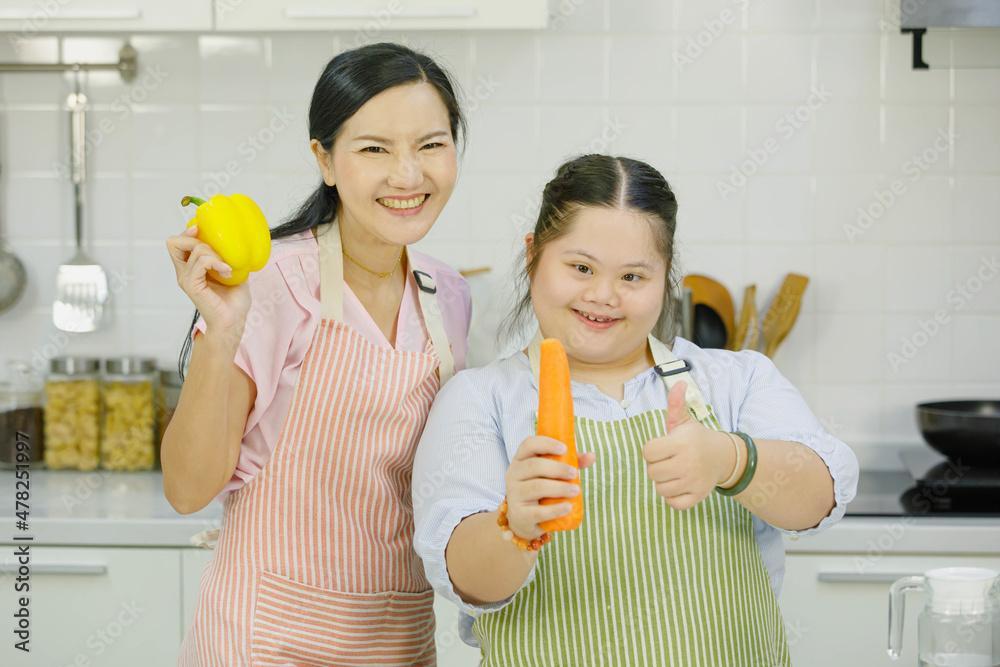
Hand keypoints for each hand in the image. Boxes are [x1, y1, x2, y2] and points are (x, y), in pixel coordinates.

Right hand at [166, 225, 251, 343]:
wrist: (233, 321)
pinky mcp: (192, 285)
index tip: (201, 229)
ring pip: (195, 250)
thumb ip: (228, 258)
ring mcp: (186, 279)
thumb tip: (237, 244)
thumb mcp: (232, 273)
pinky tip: (226, 272)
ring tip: (227, 268)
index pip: (177, 243)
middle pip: (174, 242)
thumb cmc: (233, 302)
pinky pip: (201, 262)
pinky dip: (216, 262)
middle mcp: (184, 272)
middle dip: (196, 239)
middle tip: (216, 252)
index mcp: (191, 268)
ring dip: (215, 254)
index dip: (186, 232)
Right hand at [504, 436, 595, 539]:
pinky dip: (555, 509)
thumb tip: (592, 456)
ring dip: (559, 488)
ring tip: (576, 491)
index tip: (564, 449)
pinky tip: (568, 507)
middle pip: (534, 466)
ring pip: (537, 487)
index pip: (528, 444)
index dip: (546, 444)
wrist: (523, 519)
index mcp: (520, 460)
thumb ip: (570, 462)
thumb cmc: (540, 490)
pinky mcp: (520, 514)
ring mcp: (514, 495)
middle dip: (558, 469)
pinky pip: (537, 511)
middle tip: (574, 474)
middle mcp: (513, 474)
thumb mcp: (551, 474)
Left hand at [642, 381, 733, 510]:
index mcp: (680, 443)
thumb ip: (676, 403)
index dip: (652, 450)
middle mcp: (687, 463)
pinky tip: (679, 486)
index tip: (663, 447)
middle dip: (658, 466)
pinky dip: (673, 498)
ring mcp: (692, 482)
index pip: (648, 452)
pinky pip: (673, 503)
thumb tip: (679, 382)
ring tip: (675, 472)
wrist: (723, 457)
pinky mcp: (697, 496)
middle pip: (652, 472)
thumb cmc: (696, 438)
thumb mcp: (685, 421)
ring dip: (664, 482)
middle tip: (670, 460)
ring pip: (660, 489)